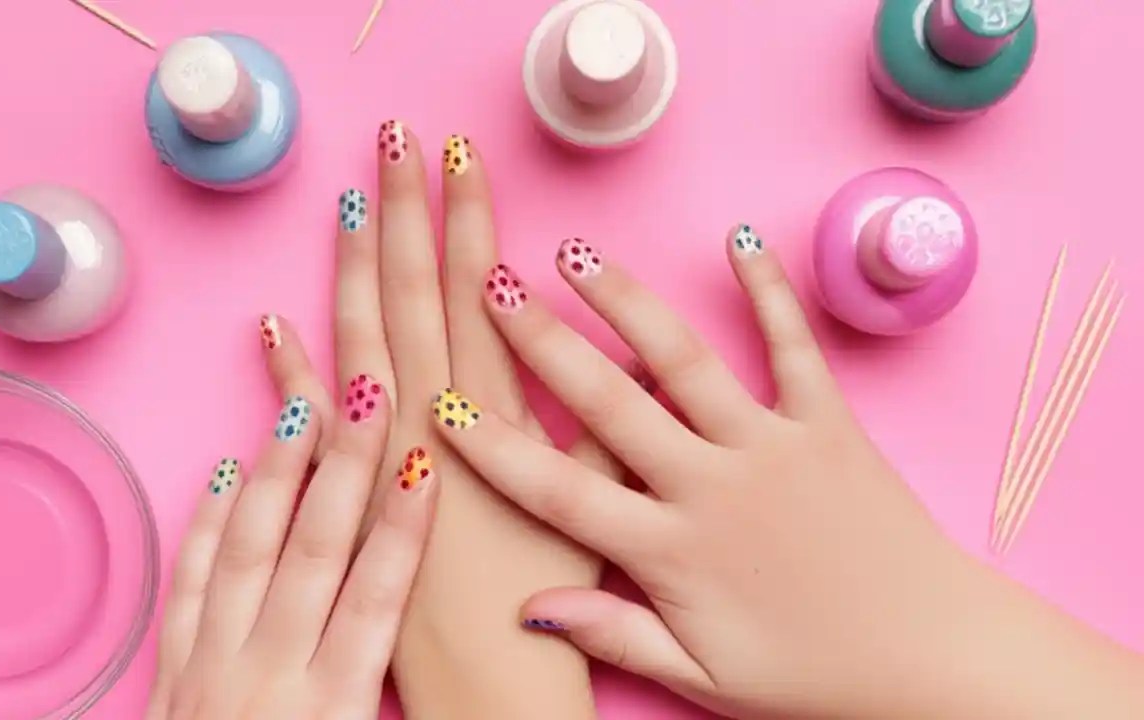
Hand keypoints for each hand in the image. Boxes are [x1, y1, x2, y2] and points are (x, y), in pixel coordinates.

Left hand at [147, 324, 436, 719]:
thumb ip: (424, 718)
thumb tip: (487, 681)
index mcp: (331, 708)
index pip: (376, 599)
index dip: (404, 527)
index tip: (425, 461)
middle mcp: (269, 676)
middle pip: (313, 553)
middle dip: (346, 468)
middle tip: (368, 393)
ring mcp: (210, 667)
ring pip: (244, 552)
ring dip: (275, 474)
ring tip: (298, 405)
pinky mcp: (169, 670)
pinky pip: (185, 583)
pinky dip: (201, 523)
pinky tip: (218, 470)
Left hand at [327, 123, 619, 716]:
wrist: (497, 684)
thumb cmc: (553, 602)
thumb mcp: (598, 506)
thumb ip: (598, 430)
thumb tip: (613, 358)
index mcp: (497, 419)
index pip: (480, 297)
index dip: (470, 222)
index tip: (461, 161)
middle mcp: (432, 425)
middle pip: (415, 298)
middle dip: (410, 211)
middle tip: (399, 141)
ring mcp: (380, 460)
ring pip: (361, 341)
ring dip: (356, 264)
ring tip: (351, 196)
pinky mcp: (345, 500)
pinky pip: (303, 429)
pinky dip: (285, 373)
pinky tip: (270, 321)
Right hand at [432, 226, 1143, 717]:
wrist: (929, 658)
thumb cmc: (811, 673)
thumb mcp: (703, 676)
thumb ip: (615, 633)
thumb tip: (529, 606)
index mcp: (671, 551)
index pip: (560, 490)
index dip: (495, 448)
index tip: (443, 404)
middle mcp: (712, 485)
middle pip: (608, 401)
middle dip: (542, 340)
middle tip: (494, 285)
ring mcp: (772, 446)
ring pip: (685, 361)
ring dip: (626, 301)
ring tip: (576, 253)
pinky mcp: (829, 425)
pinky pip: (794, 346)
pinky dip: (769, 290)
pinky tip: (739, 238)